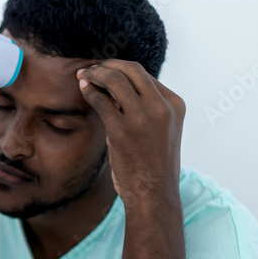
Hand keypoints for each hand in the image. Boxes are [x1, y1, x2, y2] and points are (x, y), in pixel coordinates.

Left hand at [76, 60, 185, 207]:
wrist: (154, 193)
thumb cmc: (153, 164)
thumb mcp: (161, 129)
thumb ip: (146, 107)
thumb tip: (116, 87)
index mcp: (175, 104)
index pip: (144, 75)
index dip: (121, 68)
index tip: (105, 69)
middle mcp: (161, 106)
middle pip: (131, 69)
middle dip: (107, 64)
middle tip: (91, 68)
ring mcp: (142, 117)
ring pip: (115, 80)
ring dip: (95, 74)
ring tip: (83, 75)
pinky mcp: (122, 130)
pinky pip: (101, 100)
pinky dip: (89, 91)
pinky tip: (83, 89)